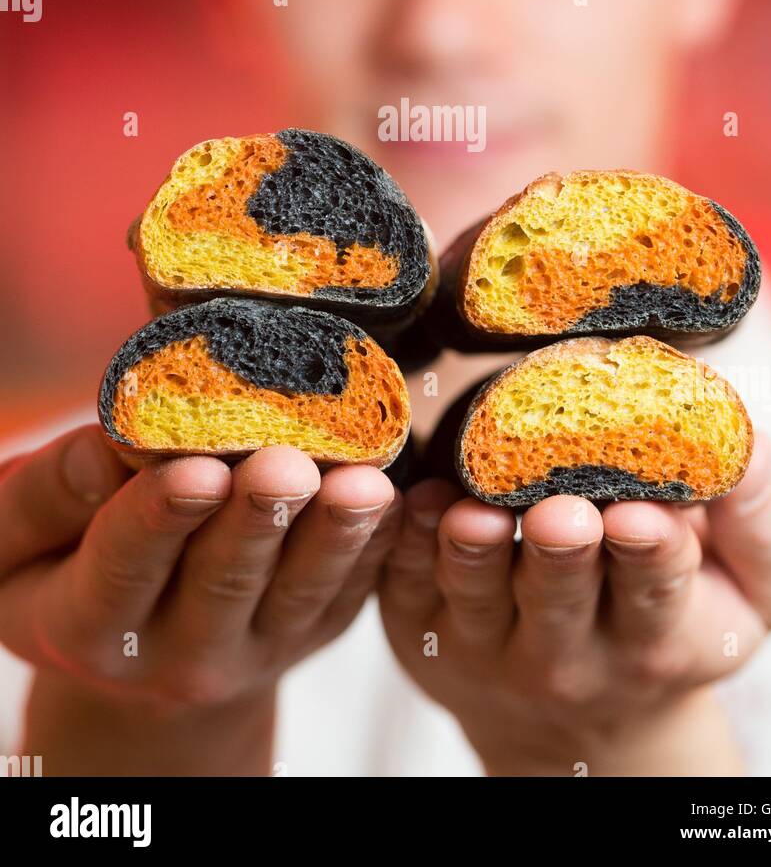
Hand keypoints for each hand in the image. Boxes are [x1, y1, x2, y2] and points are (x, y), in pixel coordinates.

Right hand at [0, 424, 398, 713]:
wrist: (141, 643)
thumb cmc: (66, 562)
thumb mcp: (15, 543)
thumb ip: (44, 498)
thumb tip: (103, 450)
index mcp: (92, 624)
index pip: (125, 566)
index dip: (160, 516)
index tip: (195, 469)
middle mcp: (179, 650)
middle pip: (225, 579)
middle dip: (258, 517)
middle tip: (285, 465)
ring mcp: (258, 645)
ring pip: (302, 588)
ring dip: (336, 533)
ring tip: (361, 484)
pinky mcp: (317, 629)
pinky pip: (353, 588)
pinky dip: (380, 541)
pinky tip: (402, 494)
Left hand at [379, 432, 770, 775]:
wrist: (586, 713)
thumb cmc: (679, 618)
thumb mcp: (757, 588)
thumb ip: (762, 522)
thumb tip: (751, 441)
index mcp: (659, 635)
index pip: (656, 593)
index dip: (650, 552)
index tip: (643, 514)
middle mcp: (571, 652)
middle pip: (559, 597)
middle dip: (561, 553)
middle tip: (562, 513)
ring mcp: (488, 642)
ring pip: (475, 595)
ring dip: (470, 553)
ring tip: (472, 515)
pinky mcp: (422, 626)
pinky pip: (404, 585)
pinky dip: (403, 544)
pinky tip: (411, 501)